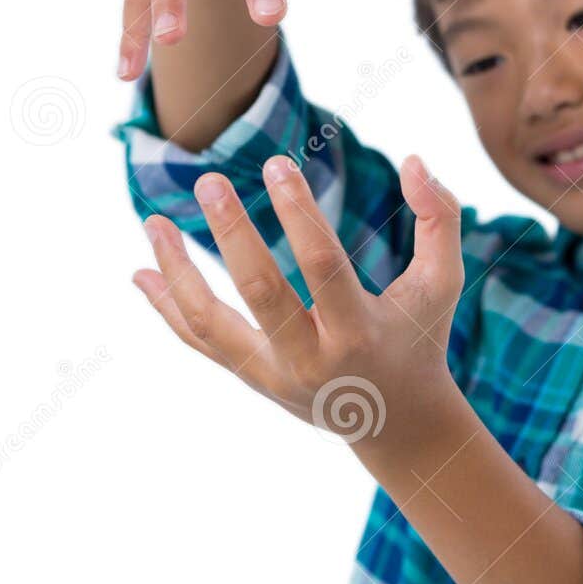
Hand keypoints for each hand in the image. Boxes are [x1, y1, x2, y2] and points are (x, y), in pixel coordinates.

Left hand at [131, 155, 462, 442]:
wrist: (397, 423)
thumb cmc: (420, 339)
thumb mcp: (443, 282)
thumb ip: (440, 217)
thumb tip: (415, 160)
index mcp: (359, 332)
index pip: (323, 265)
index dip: (300, 213)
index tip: (278, 163)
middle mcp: (311, 358)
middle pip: (261, 292)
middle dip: (232, 234)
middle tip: (209, 180)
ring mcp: (274, 373)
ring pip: (210, 323)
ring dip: (176, 272)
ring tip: (153, 222)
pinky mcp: (251, 378)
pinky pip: (199, 341)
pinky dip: (166, 307)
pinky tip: (139, 272)